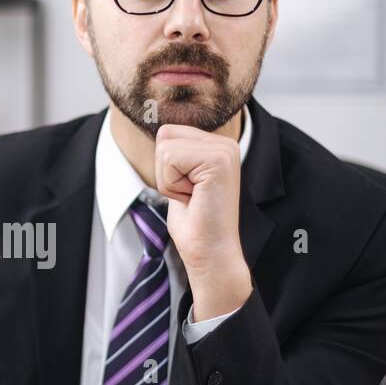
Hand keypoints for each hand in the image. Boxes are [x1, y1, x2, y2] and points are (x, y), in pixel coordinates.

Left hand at [154, 122, 251, 319]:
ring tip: (192, 198)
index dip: (165, 168)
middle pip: (164, 135)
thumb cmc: (194, 224)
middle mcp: (224, 143)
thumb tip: (161, 131)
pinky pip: (170, 159)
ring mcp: (224, 150)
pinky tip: (194, 199)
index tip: (187, 191)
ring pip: (165, 148)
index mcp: (216, 145)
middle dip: (165, 171)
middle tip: (189, 196)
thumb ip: (175, 154)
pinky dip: (172, 185)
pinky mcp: (218, 160)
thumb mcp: (179, 179)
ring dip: (168, 180)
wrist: (210, 253)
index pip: (167, 133)